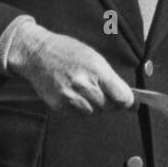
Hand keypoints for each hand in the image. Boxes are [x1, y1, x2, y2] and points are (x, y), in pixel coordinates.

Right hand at [9, 25, 134, 112]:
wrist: (36, 53)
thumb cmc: (68, 52)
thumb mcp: (94, 58)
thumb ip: (112, 80)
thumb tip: (130, 102)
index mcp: (96, 70)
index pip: (122, 97)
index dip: (128, 102)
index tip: (130, 103)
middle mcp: (83, 84)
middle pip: (108, 106)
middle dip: (109, 102)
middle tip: (100, 90)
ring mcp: (69, 96)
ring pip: (93, 112)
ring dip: (94, 105)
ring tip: (84, 90)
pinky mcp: (58, 104)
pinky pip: (78, 114)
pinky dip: (79, 107)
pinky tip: (73, 93)